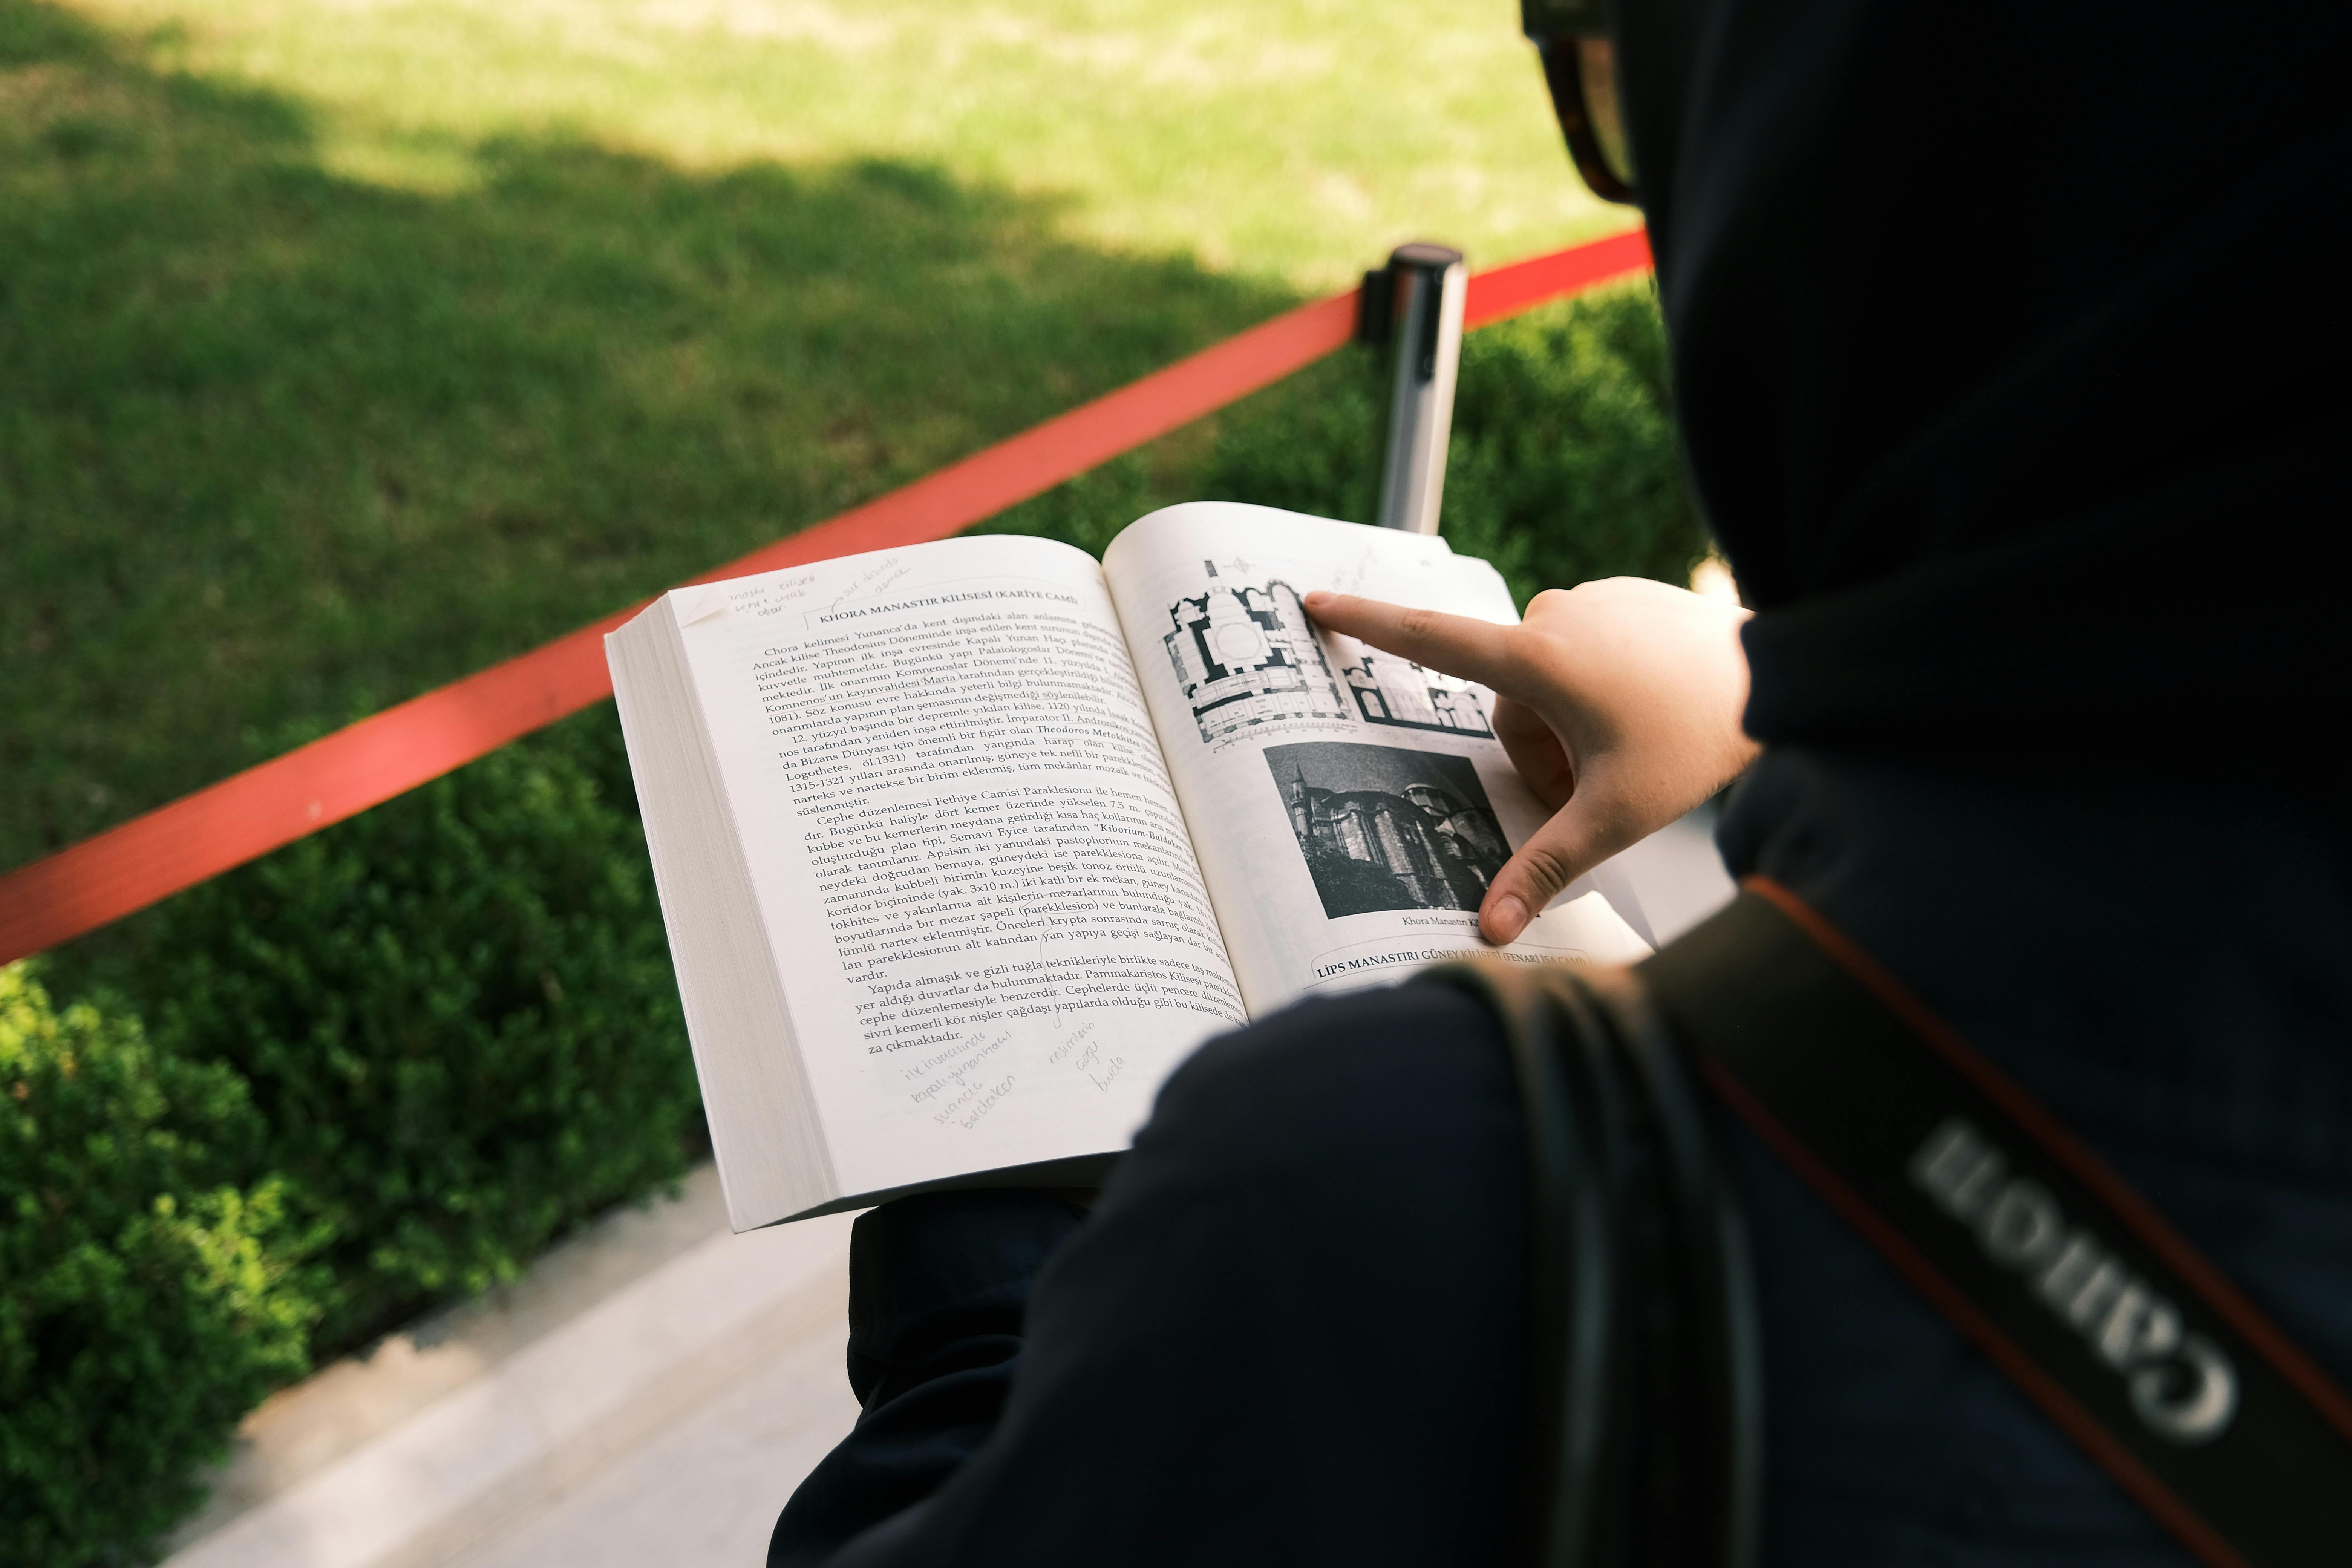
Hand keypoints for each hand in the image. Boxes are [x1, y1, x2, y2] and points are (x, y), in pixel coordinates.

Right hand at [1302, 578, 1757, 944]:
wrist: (1783, 675)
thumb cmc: (1698, 742)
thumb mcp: (1615, 815)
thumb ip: (1544, 868)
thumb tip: (1489, 930)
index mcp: (1537, 659)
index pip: (1430, 640)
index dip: (1367, 624)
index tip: (1312, 603)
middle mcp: (1553, 616)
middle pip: (1509, 705)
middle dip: (1542, 752)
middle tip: (1598, 781)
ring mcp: (1590, 600)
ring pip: (1546, 681)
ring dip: (1573, 724)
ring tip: (1634, 743)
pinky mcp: (1621, 594)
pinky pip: (1583, 651)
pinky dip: (1602, 688)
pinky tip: (1652, 704)